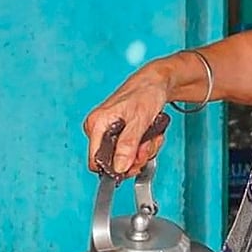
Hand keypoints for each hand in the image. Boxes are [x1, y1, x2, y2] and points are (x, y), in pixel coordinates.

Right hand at [83, 63, 172, 177]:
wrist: (155, 84)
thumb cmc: (145, 93)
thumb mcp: (139, 120)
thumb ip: (128, 145)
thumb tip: (119, 167)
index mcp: (96, 124)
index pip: (96, 162)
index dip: (115, 168)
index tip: (133, 164)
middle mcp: (98, 130)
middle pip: (113, 163)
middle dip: (135, 159)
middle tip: (147, 146)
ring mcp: (108, 133)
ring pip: (124, 159)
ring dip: (142, 152)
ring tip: (150, 137)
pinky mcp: (118, 135)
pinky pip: (130, 152)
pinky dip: (143, 148)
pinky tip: (149, 136)